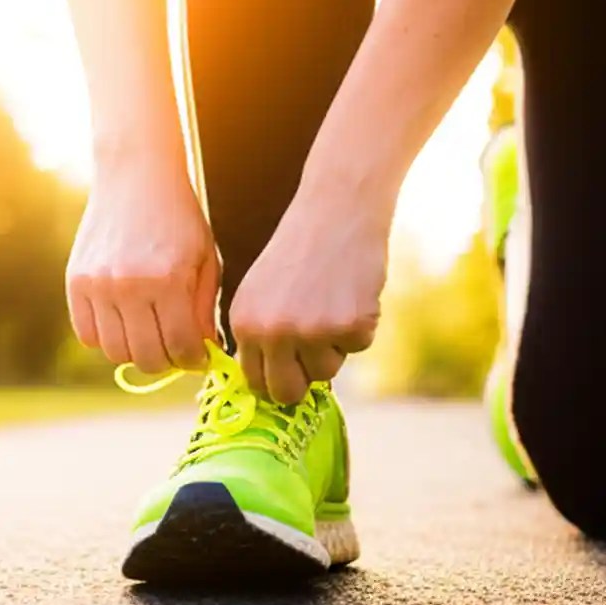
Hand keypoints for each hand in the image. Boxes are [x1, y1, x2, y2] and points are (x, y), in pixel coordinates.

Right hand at [67, 165, 218, 372]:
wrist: (136, 176)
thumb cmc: (178, 218)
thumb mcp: (205, 259)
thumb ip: (203, 309)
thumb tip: (203, 353)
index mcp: (169, 279)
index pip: (181, 346)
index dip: (194, 361)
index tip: (198, 358)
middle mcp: (130, 285)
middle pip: (146, 357)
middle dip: (166, 362)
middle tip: (173, 350)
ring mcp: (98, 284)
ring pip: (114, 352)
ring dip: (135, 352)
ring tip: (148, 335)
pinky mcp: (75, 281)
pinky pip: (87, 335)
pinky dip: (105, 338)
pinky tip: (123, 322)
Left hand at [228, 198, 386, 402]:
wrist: (335, 212)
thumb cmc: (298, 251)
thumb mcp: (260, 292)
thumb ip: (259, 334)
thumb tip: (268, 383)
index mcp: (244, 323)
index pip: (255, 381)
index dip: (274, 380)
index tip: (288, 373)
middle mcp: (273, 332)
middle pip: (287, 392)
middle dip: (302, 382)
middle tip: (315, 356)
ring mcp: (312, 331)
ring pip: (327, 372)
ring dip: (334, 348)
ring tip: (331, 304)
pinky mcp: (350, 326)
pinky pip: (359, 348)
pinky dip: (361, 327)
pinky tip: (352, 293)